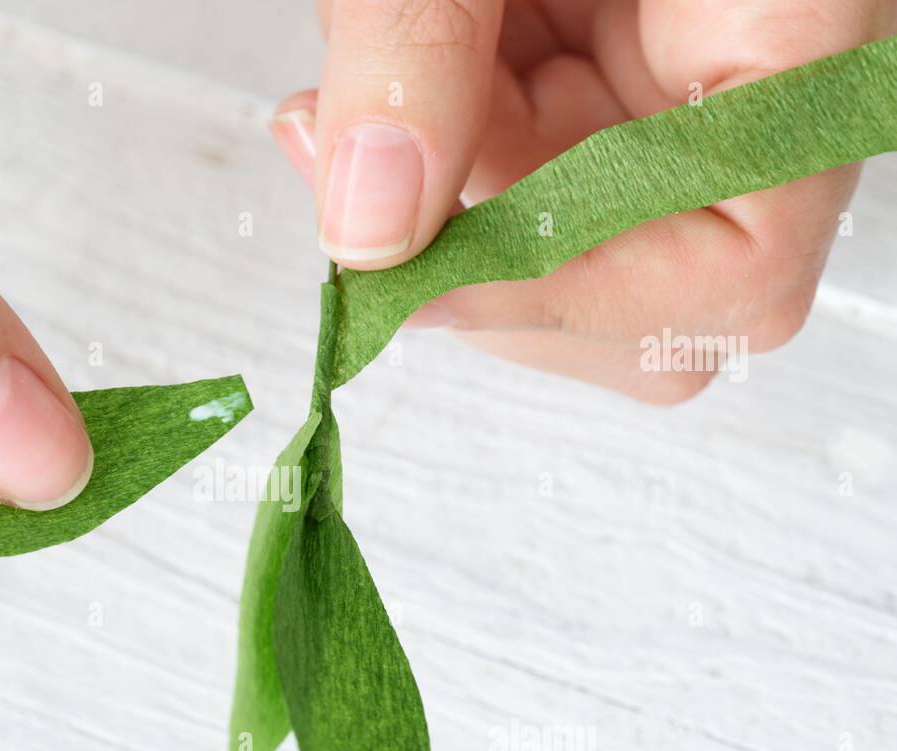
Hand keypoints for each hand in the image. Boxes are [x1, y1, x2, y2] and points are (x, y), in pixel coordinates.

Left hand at [271, 0, 896, 401]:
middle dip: (492, 265)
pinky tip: (390, 79)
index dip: (576, 299)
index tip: (424, 272)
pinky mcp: (600, 88)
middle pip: (654, 306)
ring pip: (565, 257)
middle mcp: (750, 87)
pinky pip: (518, 187)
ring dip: (444, 207)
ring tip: (370, 83)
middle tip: (375, 173)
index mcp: (796, 24)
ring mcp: (672, 98)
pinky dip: (431, 156)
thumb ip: (418, 44)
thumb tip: (370, 226)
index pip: (740, 269)